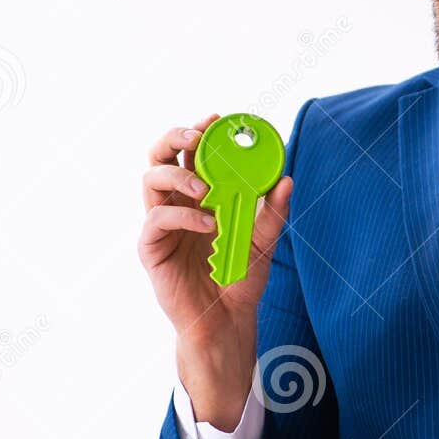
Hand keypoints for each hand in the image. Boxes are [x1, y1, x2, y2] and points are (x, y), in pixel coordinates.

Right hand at [138, 114, 293, 347]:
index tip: (217, 119)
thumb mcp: (264, 240)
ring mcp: (161, 224)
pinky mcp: (152, 247)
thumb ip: (273, 211)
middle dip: (175, 138)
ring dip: (178, 174)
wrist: (227, 319)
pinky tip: (208, 223)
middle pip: (160, 156)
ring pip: (151, 179)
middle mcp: (175, 203)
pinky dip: (182, 215)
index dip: (199, 131)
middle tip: (197, 136)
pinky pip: (157, 219)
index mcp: (198, 196)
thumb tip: (287, 179)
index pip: (190, 153)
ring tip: (205, 188)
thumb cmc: (241, 278)